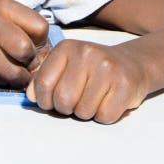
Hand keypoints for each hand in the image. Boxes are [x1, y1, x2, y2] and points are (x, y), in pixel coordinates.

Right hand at [0, 0, 49, 87]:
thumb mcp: (1, 14)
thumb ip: (25, 29)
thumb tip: (50, 56)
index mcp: (3, 5)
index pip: (40, 27)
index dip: (41, 40)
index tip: (34, 44)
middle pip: (27, 51)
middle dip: (30, 61)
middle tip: (25, 60)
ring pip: (15, 72)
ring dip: (19, 76)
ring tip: (13, 68)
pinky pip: (0, 80)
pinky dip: (3, 80)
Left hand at [26, 39, 151, 123]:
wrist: (132, 63)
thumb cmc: (93, 69)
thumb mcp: (66, 66)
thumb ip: (45, 78)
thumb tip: (31, 96)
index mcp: (66, 48)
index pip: (44, 83)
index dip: (45, 100)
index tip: (52, 101)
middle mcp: (86, 53)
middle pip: (63, 100)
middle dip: (67, 109)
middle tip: (76, 101)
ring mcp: (107, 67)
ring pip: (84, 111)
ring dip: (86, 113)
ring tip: (94, 99)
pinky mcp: (125, 84)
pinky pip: (104, 116)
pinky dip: (104, 116)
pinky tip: (109, 101)